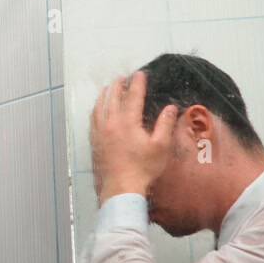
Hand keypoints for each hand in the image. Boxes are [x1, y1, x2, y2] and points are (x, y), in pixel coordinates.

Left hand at [90, 72, 177, 204]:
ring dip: (105, 95)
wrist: (120, 189)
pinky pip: (93, 119)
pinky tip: (98, 109)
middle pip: (112, 98)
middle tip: (123, 77)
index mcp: (128, 122)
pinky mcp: (94, 142)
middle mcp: (110, 123)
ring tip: (108, 88)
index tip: (141, 73)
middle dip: (118, 85)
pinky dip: (96, 109)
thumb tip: (170, 108)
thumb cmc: (143, 168)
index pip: (133, 96)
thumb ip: (165, 124)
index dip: (138, 83)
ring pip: (99, 107)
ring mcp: (99, 132)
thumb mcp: (160, 146)